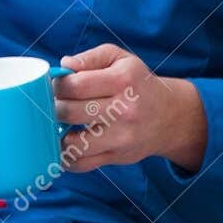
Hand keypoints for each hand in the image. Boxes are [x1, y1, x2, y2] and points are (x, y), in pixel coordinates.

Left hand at [54, 44, 207, 173]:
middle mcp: (123, 110)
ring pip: (73, 143)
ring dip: (58, 134)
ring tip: (60, 124)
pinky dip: (66, 158)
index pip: (75, 85)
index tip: (57, 86)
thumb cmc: (137, 83)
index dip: (57, 85)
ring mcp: (121, 137)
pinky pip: (82, 164)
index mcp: (122, 81)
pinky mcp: (117, 157)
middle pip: (70, 112)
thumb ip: (90, 58)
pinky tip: (65, 145)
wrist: (168, 117)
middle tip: (55, 104)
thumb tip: (64, 64)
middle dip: (54, 107)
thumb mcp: (120, 59)